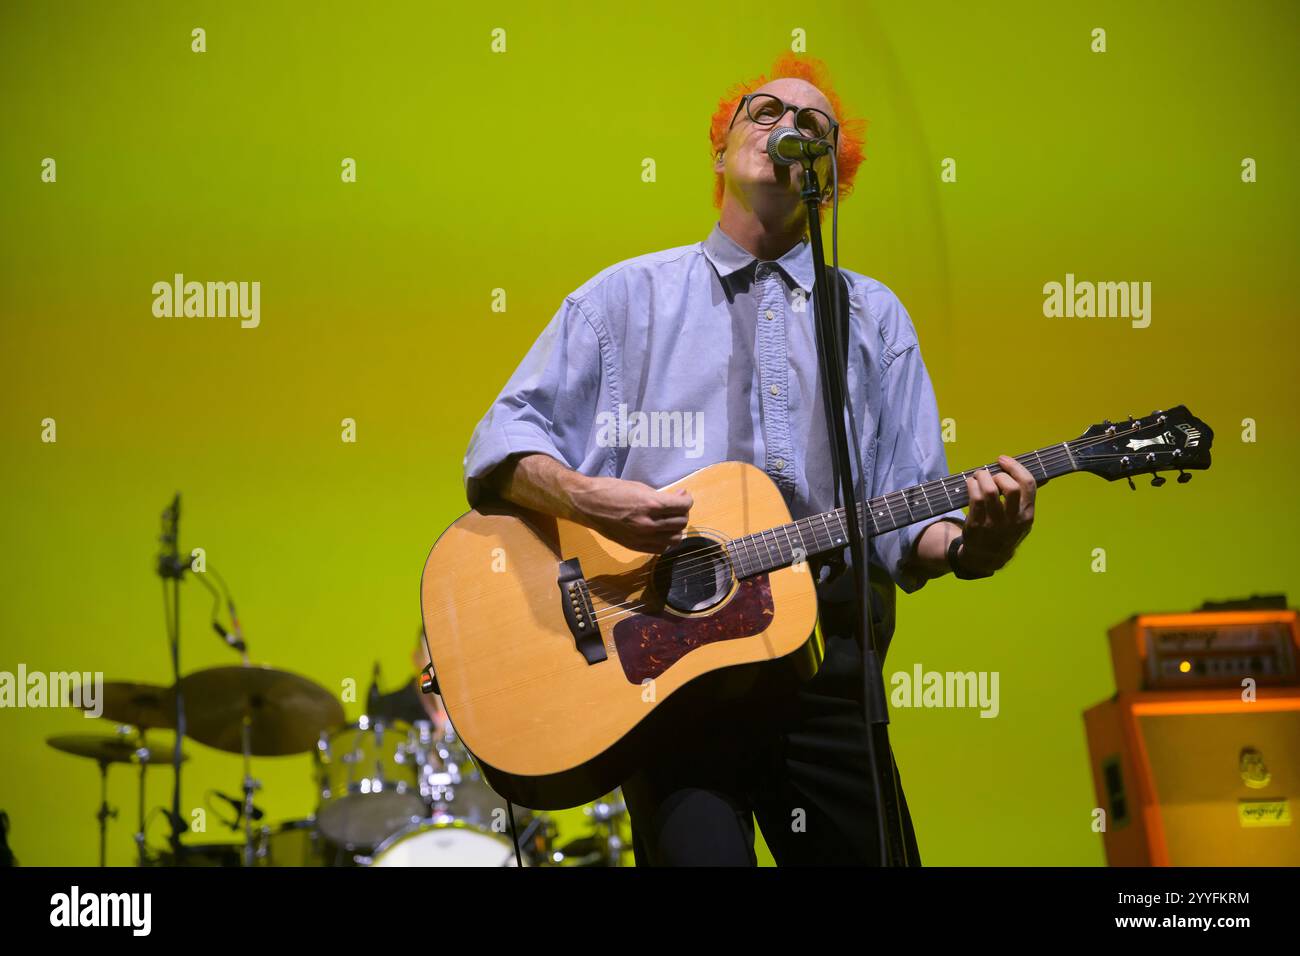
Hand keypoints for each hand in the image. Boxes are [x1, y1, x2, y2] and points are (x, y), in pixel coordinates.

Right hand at [570, 476, 692, 553]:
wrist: (587, 505)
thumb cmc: (611, 490)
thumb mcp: (639, 487)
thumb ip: (660, 495)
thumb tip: (680, 497)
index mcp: (651, 504)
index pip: (683, 506)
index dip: (687, 500)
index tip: (683, 497)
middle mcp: (649, 523)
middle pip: (681, 522)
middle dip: (682, 513)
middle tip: (675, 507)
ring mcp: (642, 538)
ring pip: (675, 539)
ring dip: (675, 529)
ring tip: (668, 521)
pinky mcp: (635, 547)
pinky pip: (661, 549)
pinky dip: (665, 541)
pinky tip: (659, 533)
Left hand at [960, 455, 1038, 574]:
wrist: (987, 557)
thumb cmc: (1005, 530)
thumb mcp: (1022, 518)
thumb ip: (1026, 497)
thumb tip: (1039, 474)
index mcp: (1027, 514)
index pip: (1028, 484)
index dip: (1015, 467)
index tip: (1003, 459)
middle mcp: (1013, 520)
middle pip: (1010, 487)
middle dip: (998, 474)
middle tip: (990, 475)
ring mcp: (994, 524)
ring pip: (989, 491)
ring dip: (982, 477)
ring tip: (978, 476)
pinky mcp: (976, 525)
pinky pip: (974, 498)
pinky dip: (971, 485)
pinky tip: (971, 484)